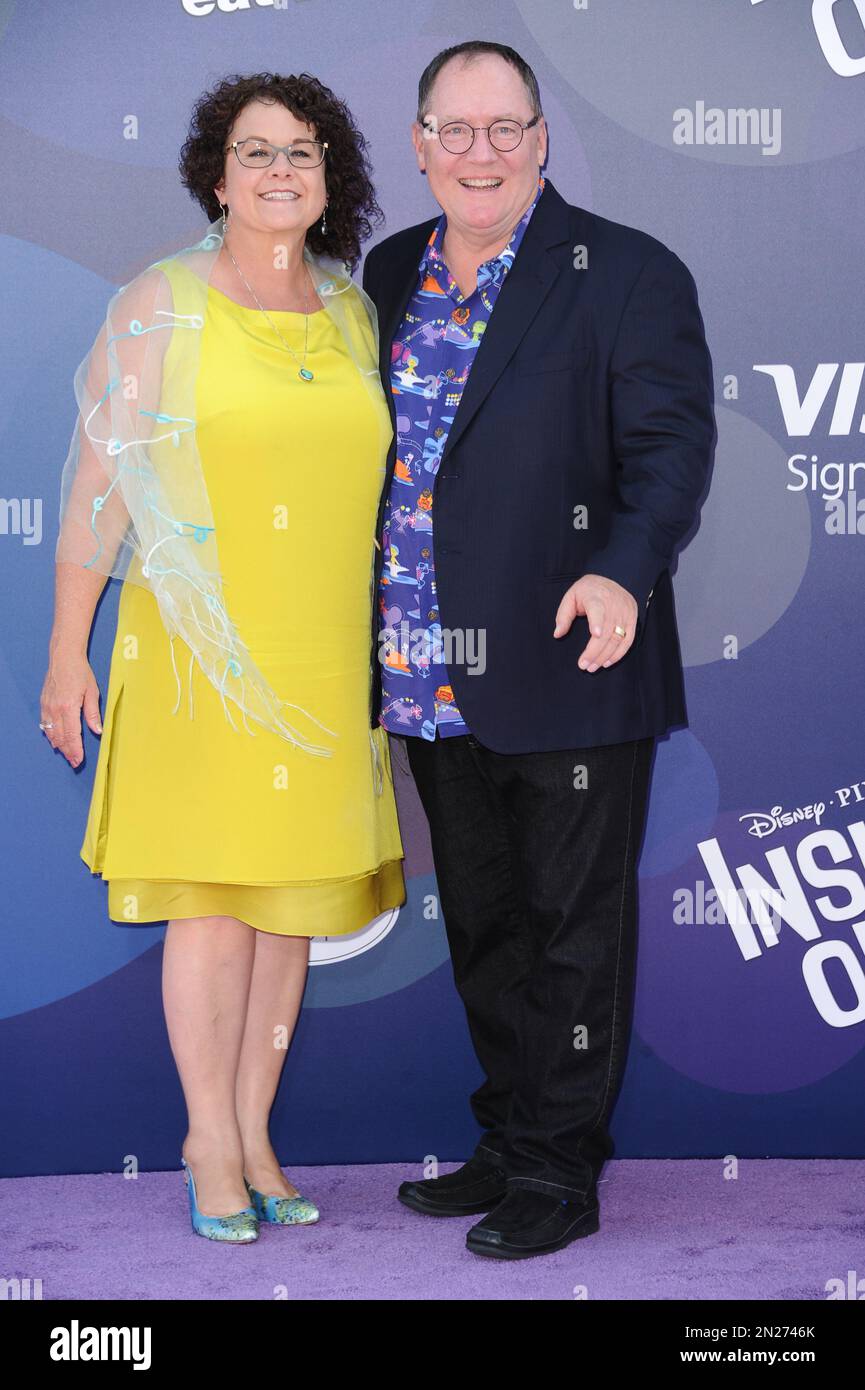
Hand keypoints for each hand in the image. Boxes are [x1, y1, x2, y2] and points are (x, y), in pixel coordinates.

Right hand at [40, 653, 102, 767]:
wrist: (63, 657)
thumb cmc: (80, 672)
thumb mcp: (92, 692)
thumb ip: (93, 713)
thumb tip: (97, 731)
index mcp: (69, 707)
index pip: (72, 735)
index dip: (75, 750)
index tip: (79, 760)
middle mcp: (55, 709)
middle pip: (60, 737)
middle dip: (68, 751)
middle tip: (74, 762)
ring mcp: (47, 707)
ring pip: (51, 733)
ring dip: (59, 745)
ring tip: (67, 755)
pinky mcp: (43, 703)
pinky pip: (45, 724)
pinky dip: (50, 735)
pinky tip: (55, 741)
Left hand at [553, 574, 637, 671]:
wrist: (612, 578)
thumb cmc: (588, 590)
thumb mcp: (571, 597)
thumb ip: (563, 616)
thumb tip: (558, 634)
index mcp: (596, 597)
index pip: (598, 610)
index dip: (598, 622)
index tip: (595, 634)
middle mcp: (613, 605)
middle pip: (606, 632)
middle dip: (595, 652)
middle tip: (584, 666)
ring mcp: (625, 612)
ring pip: (617, 639)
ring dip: (605, 656)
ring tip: (592, 667)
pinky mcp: (633, 619)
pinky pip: (628, 640)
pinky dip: (618, 654)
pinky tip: (607, 662)